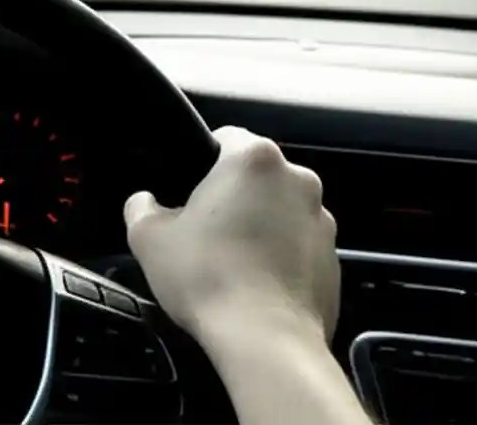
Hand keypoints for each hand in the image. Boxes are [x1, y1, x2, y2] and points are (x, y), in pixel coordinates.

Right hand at [123, 127, 338, 345]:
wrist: (264, 339)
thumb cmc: (206, 276)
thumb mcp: (148, 237)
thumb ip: (141, 206)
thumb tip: (145, 202)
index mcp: (254, 159)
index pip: (225, 137)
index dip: (200, 161)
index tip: (186, 191)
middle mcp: (298, 179)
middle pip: (255, 176)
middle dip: (231, 196)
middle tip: (202, 230)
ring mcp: (322, 220)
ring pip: (279, 211)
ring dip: (258, 226)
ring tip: (229, 263)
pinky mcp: (335, 259)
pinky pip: (298, 247)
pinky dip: (279, 258)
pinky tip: (253, 285)